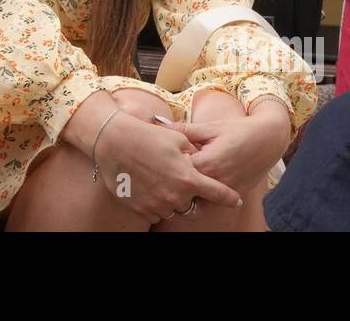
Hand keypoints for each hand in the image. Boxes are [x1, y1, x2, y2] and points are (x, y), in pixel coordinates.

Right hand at [94, 111, 241, 223]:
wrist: (113, 142)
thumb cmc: (147, 136)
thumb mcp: (177, 139)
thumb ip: (194, 155)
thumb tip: (200, 162)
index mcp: (188, 178)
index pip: (217, 193)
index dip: (228, 197)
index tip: (236, 200)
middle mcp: (175, 195)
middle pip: (190, 202)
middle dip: (187, 192)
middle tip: (175, 176)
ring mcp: (157, 204)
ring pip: (173, 209)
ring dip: (171, 198)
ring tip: (158, 179)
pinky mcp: (141, 209)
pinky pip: (156, 213)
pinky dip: (155, 204)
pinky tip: (147, 187)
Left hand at [161, 111, 289, 197]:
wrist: (269, 138)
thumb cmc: (239, 130)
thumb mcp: (211, 127)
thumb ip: (184, 130)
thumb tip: (159, 123)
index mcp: (208, 163)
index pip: (177, 171)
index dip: (168, 164)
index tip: (164, 157)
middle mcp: (217, 181)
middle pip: (185, 190)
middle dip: (176, 182)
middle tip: (170, 171)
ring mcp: (227, 191)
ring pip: (198, 202)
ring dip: (189, 194)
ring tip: (186, 179)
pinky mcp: (235, 195)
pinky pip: (213, 204)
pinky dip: (204, 198)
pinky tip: (201, 183)